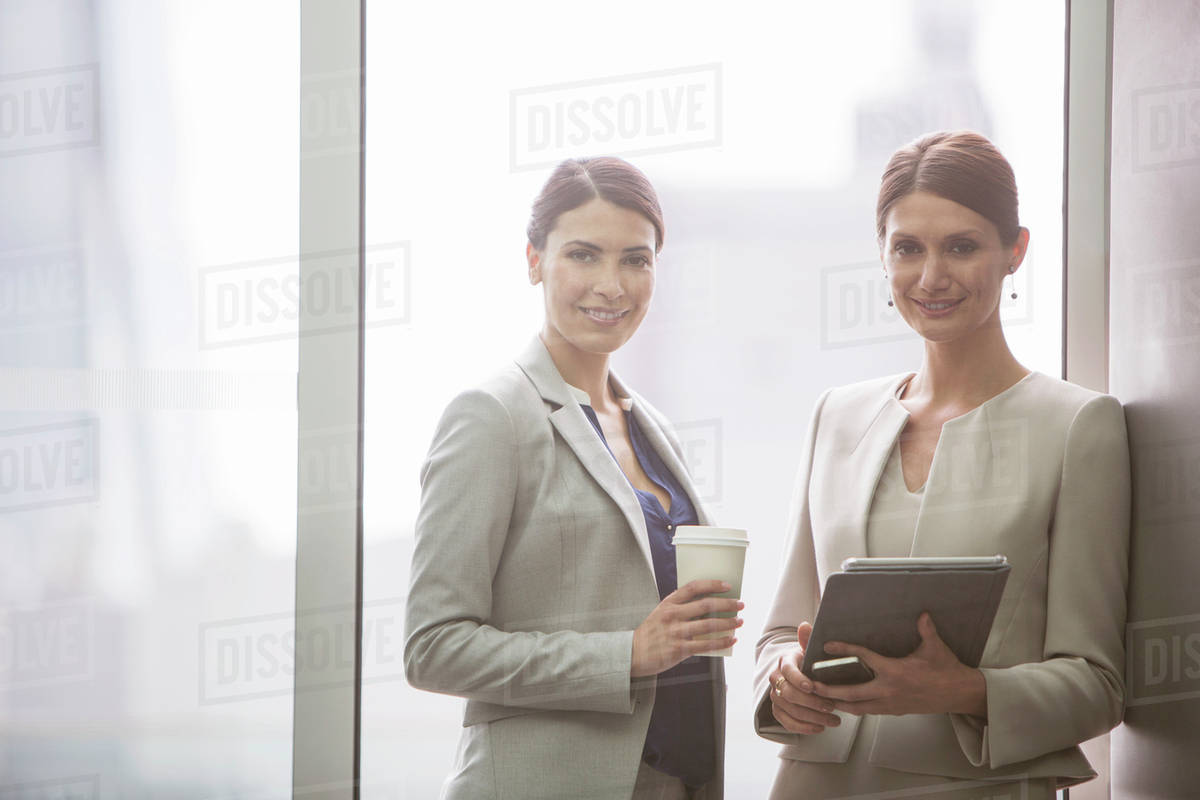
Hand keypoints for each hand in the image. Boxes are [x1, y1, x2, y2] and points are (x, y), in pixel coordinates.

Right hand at [631, 580, 743, 676]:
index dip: (712, 584)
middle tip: (740, 605)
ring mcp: (676, 633)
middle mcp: (673, 615)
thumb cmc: (651, 632)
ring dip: (728, 623)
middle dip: (727, 604)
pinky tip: (731, 639)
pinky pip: (706, 644)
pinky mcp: (680, 649)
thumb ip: (680, 608)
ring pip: (709, 624)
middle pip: (706, 605)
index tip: (727, 586)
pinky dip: (722, 642)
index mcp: (669, 603)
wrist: (633, 653)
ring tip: (739, 621)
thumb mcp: (661, 613)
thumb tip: (708, 606)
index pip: (693, 587)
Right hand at [767, 622, 840, 734]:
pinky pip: (785, 722)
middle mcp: (776, 678)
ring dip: (811, 717)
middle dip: (811, 702)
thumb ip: (809, 640)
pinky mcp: (778, 710)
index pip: (788, 671)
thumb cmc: (811, 661)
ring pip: (789, 709)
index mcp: (785, 661)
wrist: (803, 674)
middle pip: (788, 693)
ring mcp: (775, 695)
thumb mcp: (812, 650)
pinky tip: (819, 728)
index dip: (799, 679)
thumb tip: (805, 625)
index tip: (813, 687)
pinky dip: (802, 727)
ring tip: (833, 720)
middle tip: (831, 706)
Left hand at [813, 612, 986, 717]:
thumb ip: (925, 630)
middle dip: (830, 691)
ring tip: (821, 699)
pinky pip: (869, 712)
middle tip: (811, 686)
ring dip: (839, 704)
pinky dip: (854, 708)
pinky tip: (844, 704)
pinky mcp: (895, 711)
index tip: (827, 646)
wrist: (960, 694)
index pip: (864, 659)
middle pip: (852, 693)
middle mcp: (889, 690)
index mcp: (896, 672)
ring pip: (858, 708)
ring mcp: (891, 704)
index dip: (845, 651)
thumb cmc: (947, 670)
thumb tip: (922, 614)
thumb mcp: (935, 647)